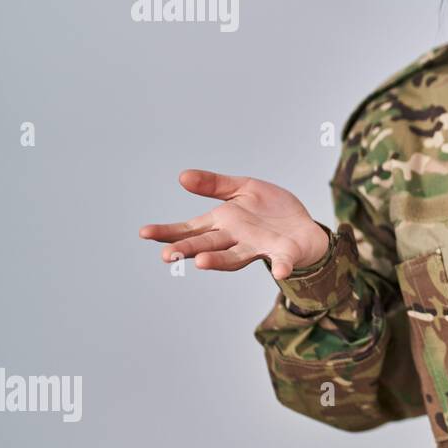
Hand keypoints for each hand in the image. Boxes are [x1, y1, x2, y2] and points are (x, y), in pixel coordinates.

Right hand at [139, 171, 330, 278]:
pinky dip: (280, 266)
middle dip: (187, 250)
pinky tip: (279, 271)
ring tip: (201, 262)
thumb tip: (182, 176)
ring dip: (218, 261)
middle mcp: (236, 239)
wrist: (303, 226)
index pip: (190, 229)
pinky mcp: (284, 253)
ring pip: (235, 257)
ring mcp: (259, 248)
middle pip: (207, 245)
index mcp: (223, 223)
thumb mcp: (243, 189)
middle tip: (167, 255)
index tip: (144, 232)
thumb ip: (214, 185)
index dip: (168, 232)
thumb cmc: (270, 210)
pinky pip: (282, 261)